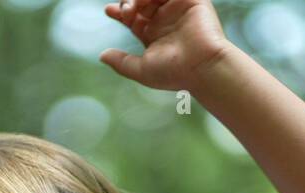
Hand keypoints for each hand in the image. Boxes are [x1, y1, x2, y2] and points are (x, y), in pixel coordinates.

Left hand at [99, 0, 231, 91]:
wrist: (202, 66)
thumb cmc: (174, 73)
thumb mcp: (142, 69)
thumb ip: (121, 62)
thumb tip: (102, 56)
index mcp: (154, 35)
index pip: (133, 17)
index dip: (120, 12)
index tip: (109, 11)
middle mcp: (165, 20)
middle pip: (140, 2)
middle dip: (128, 3)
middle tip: (126, 12)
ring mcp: (178, 9)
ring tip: (135, 7)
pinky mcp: (192, 0)